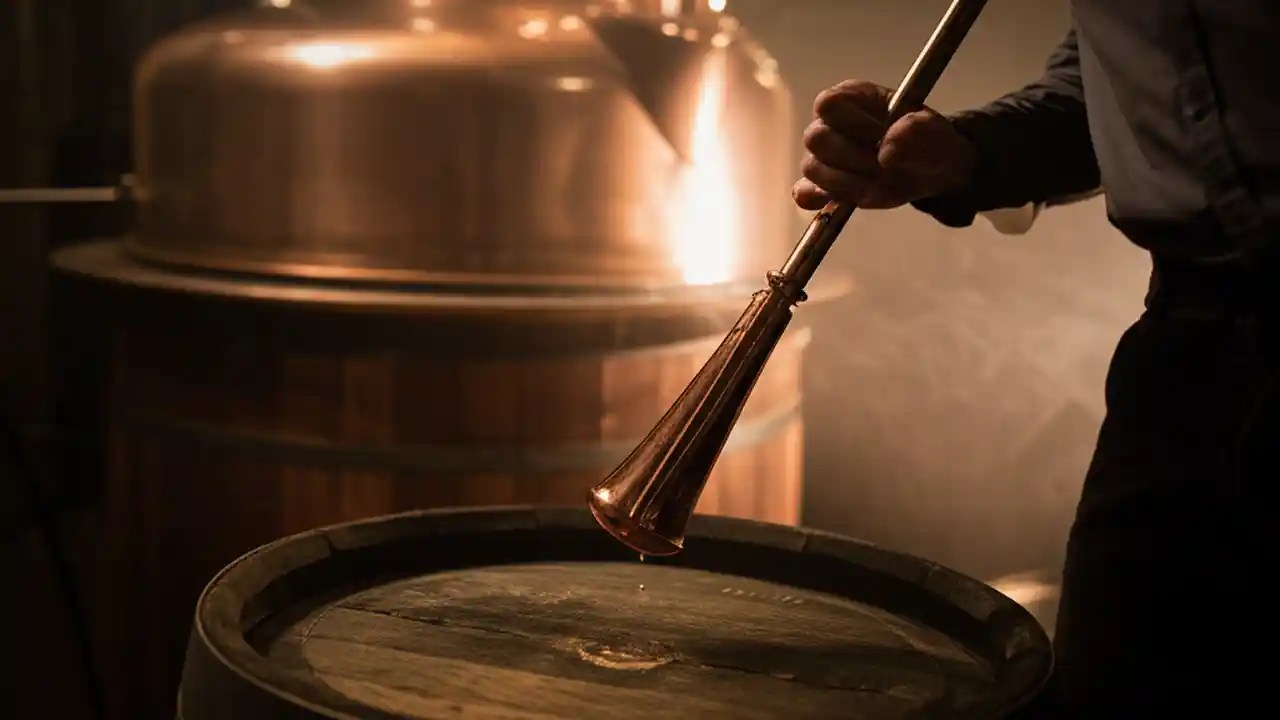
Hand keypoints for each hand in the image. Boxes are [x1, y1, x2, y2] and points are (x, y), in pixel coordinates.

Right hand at [792, 80, 978, 210]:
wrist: (930, 170)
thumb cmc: (927, 141)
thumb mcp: (935, 132)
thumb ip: (916, 131)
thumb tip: (887, 152)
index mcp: (853, 97)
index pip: (828, 104)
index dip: (852, 124)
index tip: (880, 136)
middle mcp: (830, 123)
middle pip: (815, 138)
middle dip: (852, 158)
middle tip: (883, 167)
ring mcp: (822, 156)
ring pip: (812, 168)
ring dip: (848, 182)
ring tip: (880, 183)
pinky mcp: (821, 186)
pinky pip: (804, 194)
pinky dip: (823, 200)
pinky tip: (847, 199)